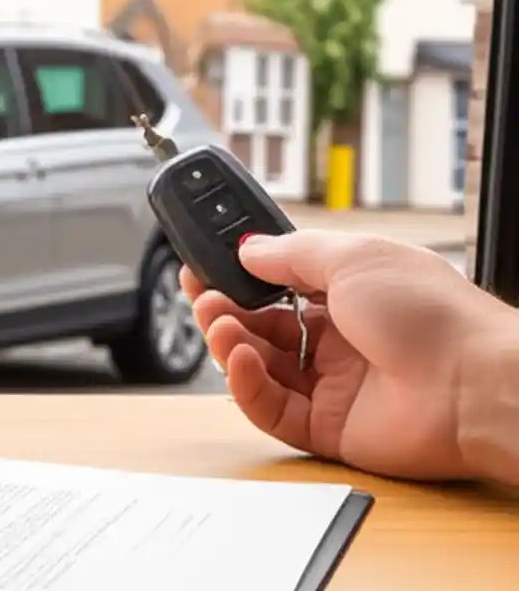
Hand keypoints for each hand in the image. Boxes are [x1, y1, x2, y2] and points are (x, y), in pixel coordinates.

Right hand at [181, 230, 518, 481]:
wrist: (475, 385)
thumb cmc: (433, 314)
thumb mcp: (354, 257)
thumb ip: (292, 253)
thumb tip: (249, 249)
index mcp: (350, 295)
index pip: (278, 288)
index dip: (239, 280)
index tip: (203, 269)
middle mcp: (340, 341)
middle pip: (262, 328)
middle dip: (225, 311)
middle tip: (202, 298)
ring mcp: (333, 386)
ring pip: (260, 368)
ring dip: (229, 345)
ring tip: (217, 326)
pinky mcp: (327, 429)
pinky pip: (271, 411)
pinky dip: (246, 388)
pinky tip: (241, 362)